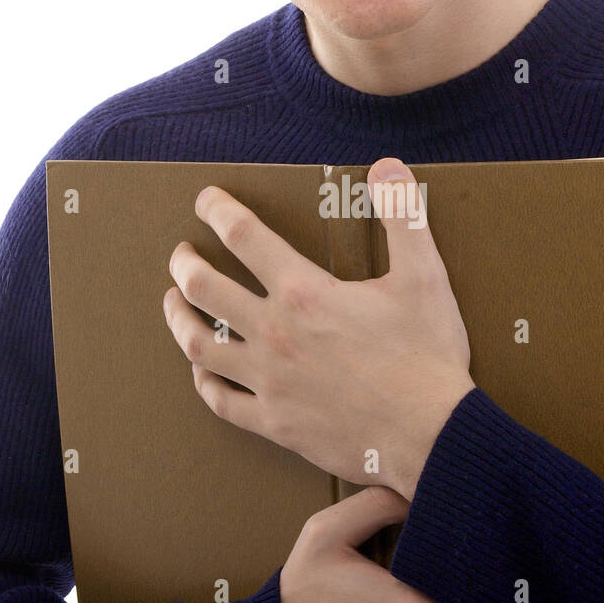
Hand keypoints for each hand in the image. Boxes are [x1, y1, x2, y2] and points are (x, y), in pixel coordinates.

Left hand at [163, 157, 474, 499]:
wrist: (431, 436)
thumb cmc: (427, 356)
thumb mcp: (424, 276)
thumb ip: (403, 216)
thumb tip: (388, 166)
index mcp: (304, 293)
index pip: (244, 236)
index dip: (218, 210)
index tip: (206, 200)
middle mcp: (274, 333)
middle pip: (204, 289)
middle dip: (184, 264)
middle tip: (180, 254)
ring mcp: (269, 382)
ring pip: (199, 345)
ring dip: (177, 318)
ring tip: (171, 303)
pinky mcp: (275, 423)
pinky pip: (222, 401)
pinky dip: (205, 382)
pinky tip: (201, 372)